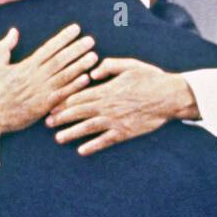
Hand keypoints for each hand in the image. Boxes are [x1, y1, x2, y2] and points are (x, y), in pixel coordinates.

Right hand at [0, 24, 96, 147]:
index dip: (63, 37)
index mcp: (26, 65)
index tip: (76, 29)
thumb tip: (14, 31)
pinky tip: (86, 79)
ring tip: (94, 56)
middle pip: (60, 59)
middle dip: (76, 49)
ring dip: (80, 65)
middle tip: (91, 40)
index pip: (49, 48)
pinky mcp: (43, 106)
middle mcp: (35, 76)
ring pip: (64, 76)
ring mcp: (40, 91)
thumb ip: (5, 47)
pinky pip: (62, 95)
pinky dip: (74, 87)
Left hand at [46, 58, 198, 155]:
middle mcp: (107, 106)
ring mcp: (115, 121)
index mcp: (106, 90)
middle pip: (79, 113)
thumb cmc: (150, 78)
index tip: (51, 106)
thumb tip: (92, 72)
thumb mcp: (129, 65)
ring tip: (58, 139)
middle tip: (47, 123)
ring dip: (71, 133)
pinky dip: (93, 146)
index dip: (63, 102)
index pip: (79, 96)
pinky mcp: (124, 132)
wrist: (169, 97)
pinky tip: (82, 151)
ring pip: (88, 128)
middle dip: (61, 118)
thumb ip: (109, 66)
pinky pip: (105, 141)